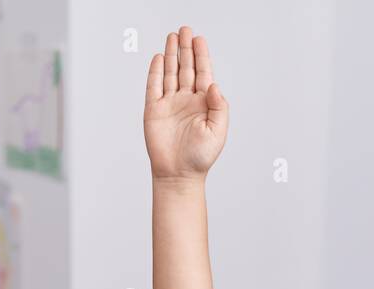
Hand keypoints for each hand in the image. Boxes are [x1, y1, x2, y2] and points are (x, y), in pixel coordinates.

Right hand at [144, 26, 228, 182]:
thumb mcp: (218, 131)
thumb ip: (219, 107)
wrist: (178, 174)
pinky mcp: (154, 110)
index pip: (203, 73)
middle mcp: (187, 100)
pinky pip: (154, 86)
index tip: (199, 39)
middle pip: (186, 68)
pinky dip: (155, 71)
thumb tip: (214, 85)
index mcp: (203, 103)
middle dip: (186, 49)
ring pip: (170, 73)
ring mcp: (170, 103)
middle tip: (185, 29)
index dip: (201, 56)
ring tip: (172, 36)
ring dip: (171, 54)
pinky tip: (158, 57)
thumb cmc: (200, 157)